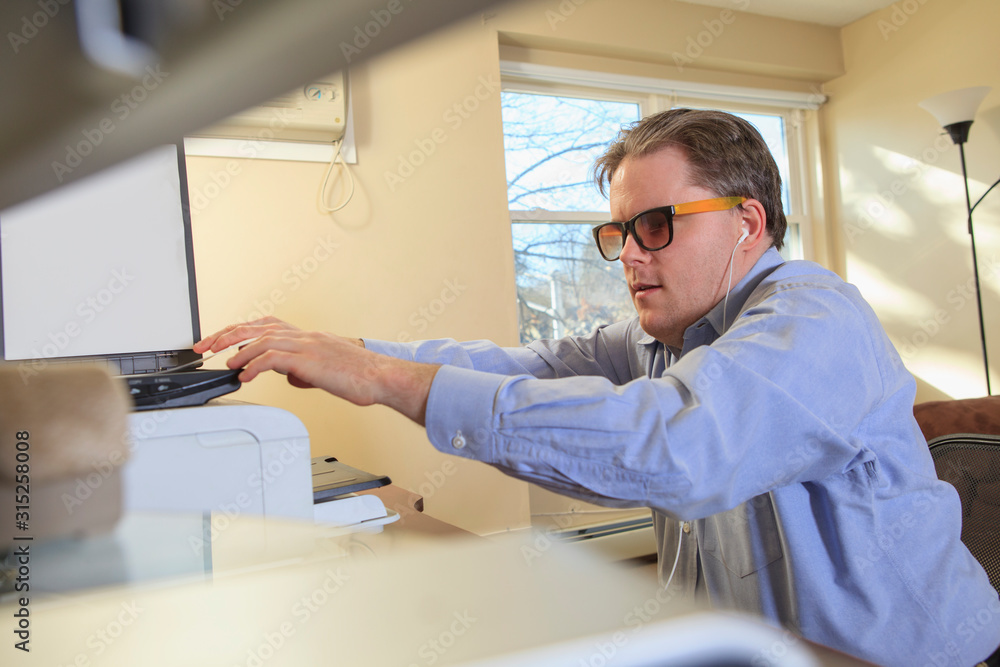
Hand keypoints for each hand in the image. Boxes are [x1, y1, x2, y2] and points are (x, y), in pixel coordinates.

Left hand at [195, 317, 437, 424]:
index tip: (217, 341)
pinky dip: (254, 365)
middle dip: (225, 335)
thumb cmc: (359, 376)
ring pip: (262, 338)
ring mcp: (307, 345)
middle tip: (204, 347)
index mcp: (306, 336)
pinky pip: (274, 358)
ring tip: (224, 362)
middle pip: (256, 326)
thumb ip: (302, 370)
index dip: (237, 330)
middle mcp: (304, 336)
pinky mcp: (310, 360)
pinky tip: (245, 374)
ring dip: (236, 349)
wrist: (381, 377)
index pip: (263, 325)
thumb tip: (286, 375)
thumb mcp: (323, 371)